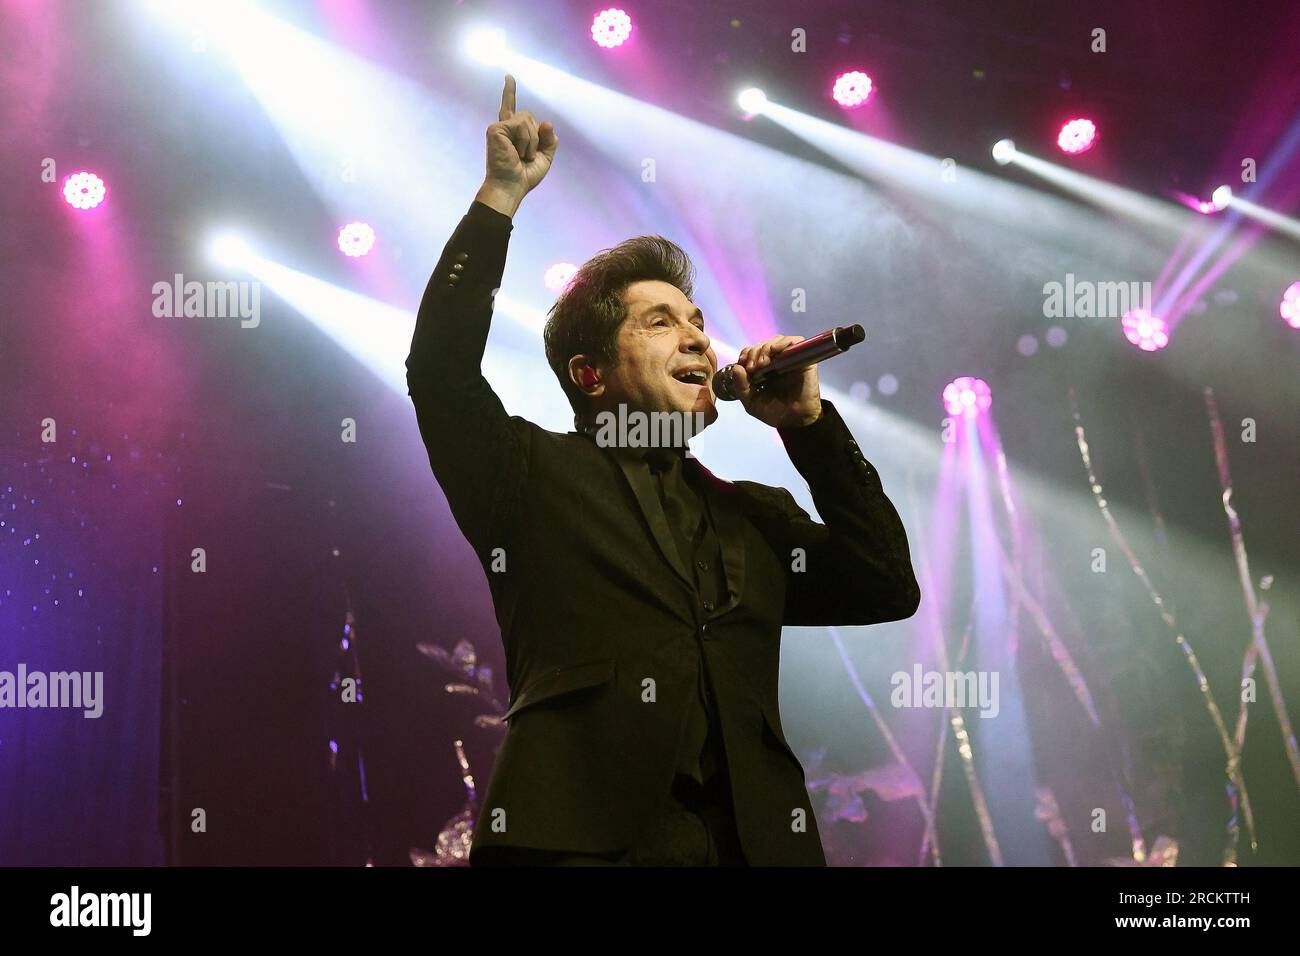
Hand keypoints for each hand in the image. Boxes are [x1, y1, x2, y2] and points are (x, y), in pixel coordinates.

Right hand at [476, 75, 557, 217]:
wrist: (512, 187)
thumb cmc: (524, 176)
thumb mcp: (544, 158)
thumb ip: (548, 140)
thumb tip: (546, 123)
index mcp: (513, 134)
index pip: (511, 108)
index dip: (509, 92)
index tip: (509, 77)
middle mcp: (504, 128)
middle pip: (530, 117)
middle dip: (537, 138)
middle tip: (526, 157)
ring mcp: (499, 127)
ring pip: (528, 120)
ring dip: (532, 142)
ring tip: (521, 156)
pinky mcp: (495, 129)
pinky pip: (522, 125)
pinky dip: (526, 141)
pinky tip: (517, 153)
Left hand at [727, 335, 822, 428]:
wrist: (795, 421)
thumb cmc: (774, 412)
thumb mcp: (751, 402)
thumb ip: (741, 387)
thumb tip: (736, 368)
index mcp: (763, 369)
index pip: (752, 352)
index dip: (746, 353)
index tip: (742, 362)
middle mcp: (776, 361)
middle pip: (763, 345)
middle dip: (754, 352)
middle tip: (752, 367)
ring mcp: (790, 359)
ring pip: (777, 341)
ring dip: (766, 348)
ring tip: (762, 363)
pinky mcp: (803, 359)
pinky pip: (795, 341)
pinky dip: (784, 342)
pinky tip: (775, 350)